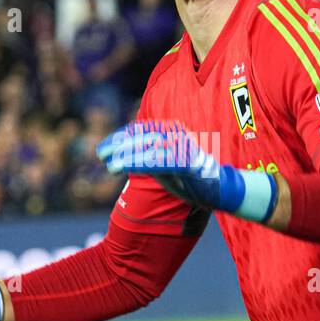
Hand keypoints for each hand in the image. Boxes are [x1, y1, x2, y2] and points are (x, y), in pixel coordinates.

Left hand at [97, 121, 276, 221]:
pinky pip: (161, 160)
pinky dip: (141, 163)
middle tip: (100, 155)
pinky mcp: (187, 162)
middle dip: (119, 146)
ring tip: (110, 164)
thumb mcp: (164, 164)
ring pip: (149, 147)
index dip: (119, 138)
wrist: (219, 190)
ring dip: (127, 155)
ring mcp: (182, 148)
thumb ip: (147, 156)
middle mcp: (176, 136)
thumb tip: (123, 154)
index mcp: (170, 132)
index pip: (140, 130)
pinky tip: (125, 167)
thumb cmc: (190, 177)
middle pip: (142, 136)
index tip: (102, 149)